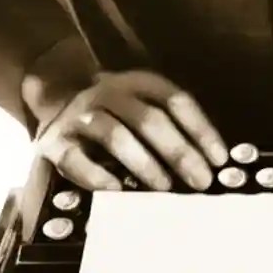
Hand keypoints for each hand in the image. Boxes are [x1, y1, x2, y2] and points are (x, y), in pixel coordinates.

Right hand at [33, 71, 227, 191]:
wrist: (54, 95)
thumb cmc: (115, 108)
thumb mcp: (142, 100)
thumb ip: (170, 122)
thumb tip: (207, 159)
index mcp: (138, 82)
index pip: (177, 101)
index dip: (201, 130)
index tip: (219, 159)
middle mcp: (110, 93)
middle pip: (150, 119)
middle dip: (179, 152)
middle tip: (200, 180)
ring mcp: (80, 114)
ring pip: (116, 135)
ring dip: (145, 163)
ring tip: (164, 187)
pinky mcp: (54, 140)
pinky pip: (76, 159)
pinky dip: (98, 176)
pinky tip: (117, 190)